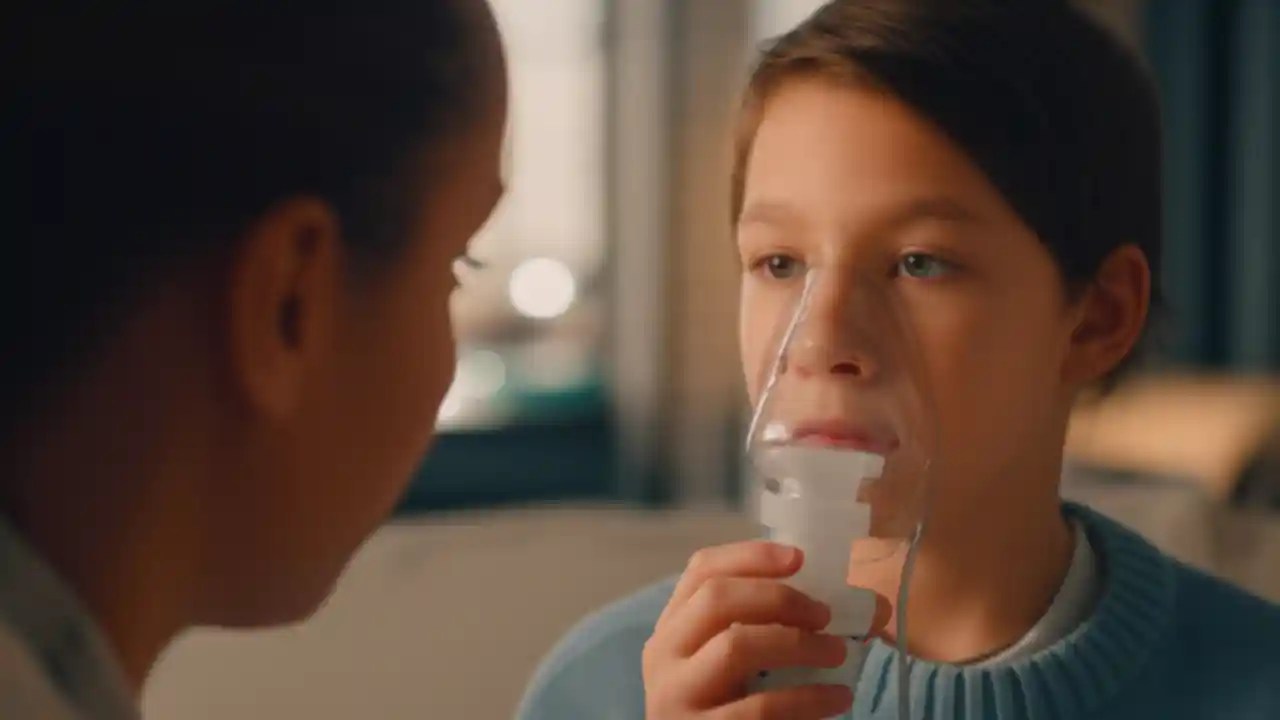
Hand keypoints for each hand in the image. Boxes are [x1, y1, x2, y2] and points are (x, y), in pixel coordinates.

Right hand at [642, 540, 854, 718]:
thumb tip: (825, 597)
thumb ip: (748, 626)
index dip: (750, 556)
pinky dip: (808, 698)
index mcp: (671, 628)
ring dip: (798, 643)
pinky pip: (761, 706)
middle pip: (716, 599)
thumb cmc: (718, 707)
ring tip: (837, 652)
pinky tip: (838, 696)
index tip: (799, 557)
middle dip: (779, 597)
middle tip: (824, 614)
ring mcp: (676, 696)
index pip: (701, 570)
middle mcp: (663, 655)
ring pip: (736, 646)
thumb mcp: (717, 662)